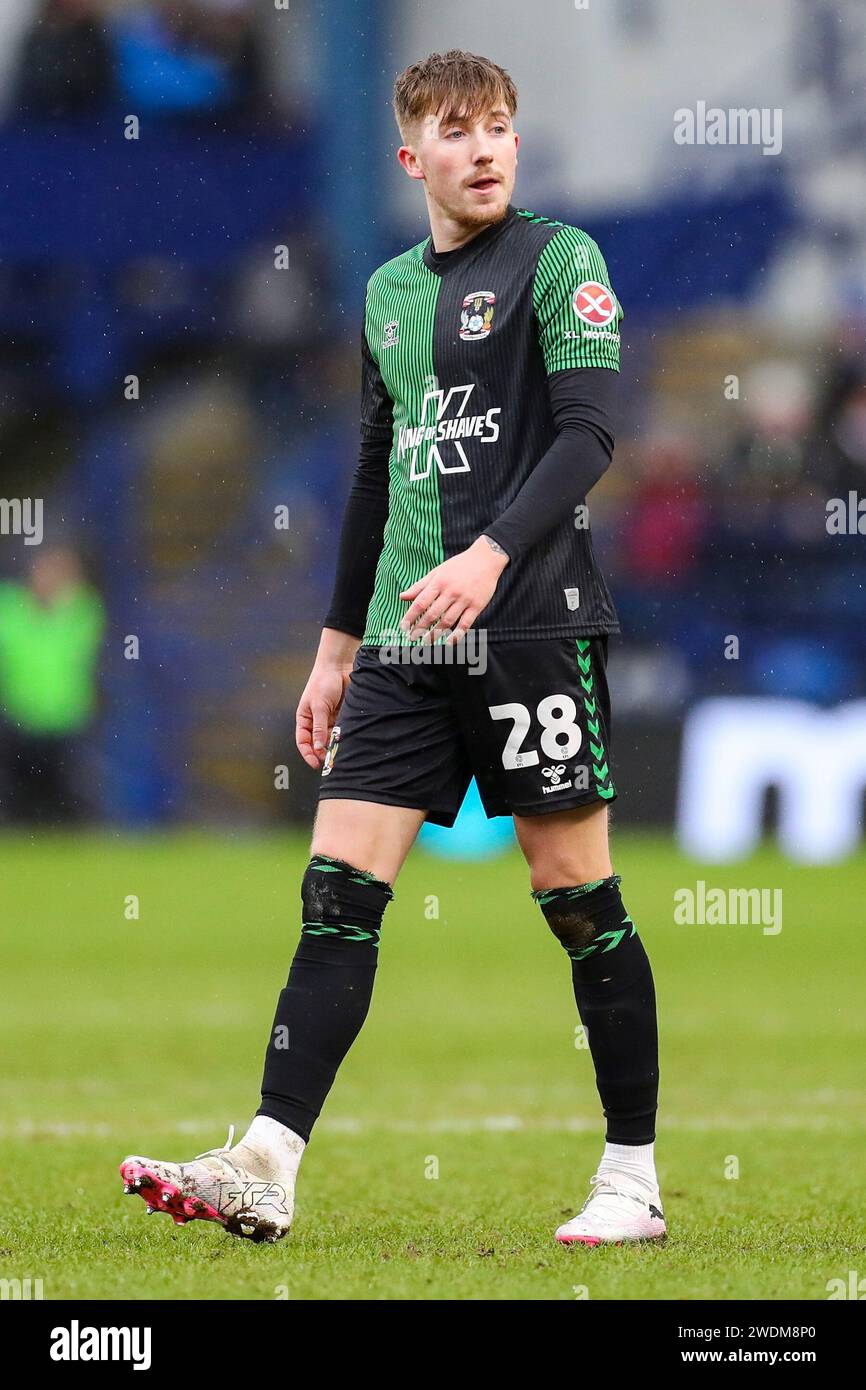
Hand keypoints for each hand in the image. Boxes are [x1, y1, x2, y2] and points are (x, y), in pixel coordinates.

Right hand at [295, 629, 358, 768]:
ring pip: (332, 739)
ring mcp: (330, 720)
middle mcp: (317, 721)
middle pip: (318, 743)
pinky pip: (343, 731)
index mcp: (305, 719)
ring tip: (341, 752)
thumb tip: (318, 747)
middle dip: (324, 753)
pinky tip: (348, 740)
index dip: (308, 754)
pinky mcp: (343, 717)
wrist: (340, 666)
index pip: (303, 741)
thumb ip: (319, 728)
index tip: (316, 764)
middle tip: (332, 762)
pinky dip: (345, 737)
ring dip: (336, 745)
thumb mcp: (318, 706)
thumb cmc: (323, 682)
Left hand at [399, 536, 508, 642]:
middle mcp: (451, 591)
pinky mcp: (477, 606)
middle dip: (420, 628)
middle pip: (432, 614)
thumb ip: (420, 586)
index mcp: (439, 582)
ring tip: (427, 641)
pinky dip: (457, 634)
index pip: (420, 602)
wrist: (486, 559)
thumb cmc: (458, 566)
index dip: (410, 616)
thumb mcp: (437, 572)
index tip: (403, 627)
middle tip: (412, 638)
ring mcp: (464, 599)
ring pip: (447, 621)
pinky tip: (449, 642)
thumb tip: (402, 597)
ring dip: (436, 633)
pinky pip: (465, 624)